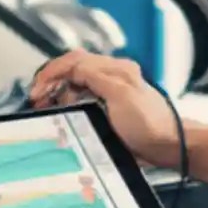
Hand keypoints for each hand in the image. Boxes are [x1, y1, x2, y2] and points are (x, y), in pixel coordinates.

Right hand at [29, 49, 183, 167]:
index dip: (52, 73)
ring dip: (58, 93)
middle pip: (72, 69)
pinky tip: (63, 114)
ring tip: (48, 108)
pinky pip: (82, 98)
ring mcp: (110, 91)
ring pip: (75, 83)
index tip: (37, 90)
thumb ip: (96, 76)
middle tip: (37, 100)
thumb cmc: (150, 124)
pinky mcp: (109, 107)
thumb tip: (72, 68)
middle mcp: (111, 76)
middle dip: (51, 81)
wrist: (169, 146)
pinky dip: (68, 103)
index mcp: (114, 69)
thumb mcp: (120, 95)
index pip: (74, 61)